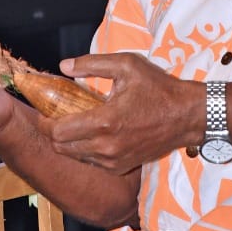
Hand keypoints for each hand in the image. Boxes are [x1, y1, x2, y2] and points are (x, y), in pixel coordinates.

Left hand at [48, 53, 203, 173]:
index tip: (43, 112)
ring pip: (76, 157)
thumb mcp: (127, 65)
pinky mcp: (123, 167)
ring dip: (70, 143)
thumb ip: (91, 64)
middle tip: (56, 117)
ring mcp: (115, 160)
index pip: (58, 132)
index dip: (44, 122)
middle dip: (53, 133)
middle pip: (61, 148)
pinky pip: (94, 163)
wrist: (188, 116)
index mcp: (104, 122)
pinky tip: (94, 135)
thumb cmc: (159, 88)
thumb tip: (64, 66)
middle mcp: (106, 146)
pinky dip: (87, 151)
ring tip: (75, 124)